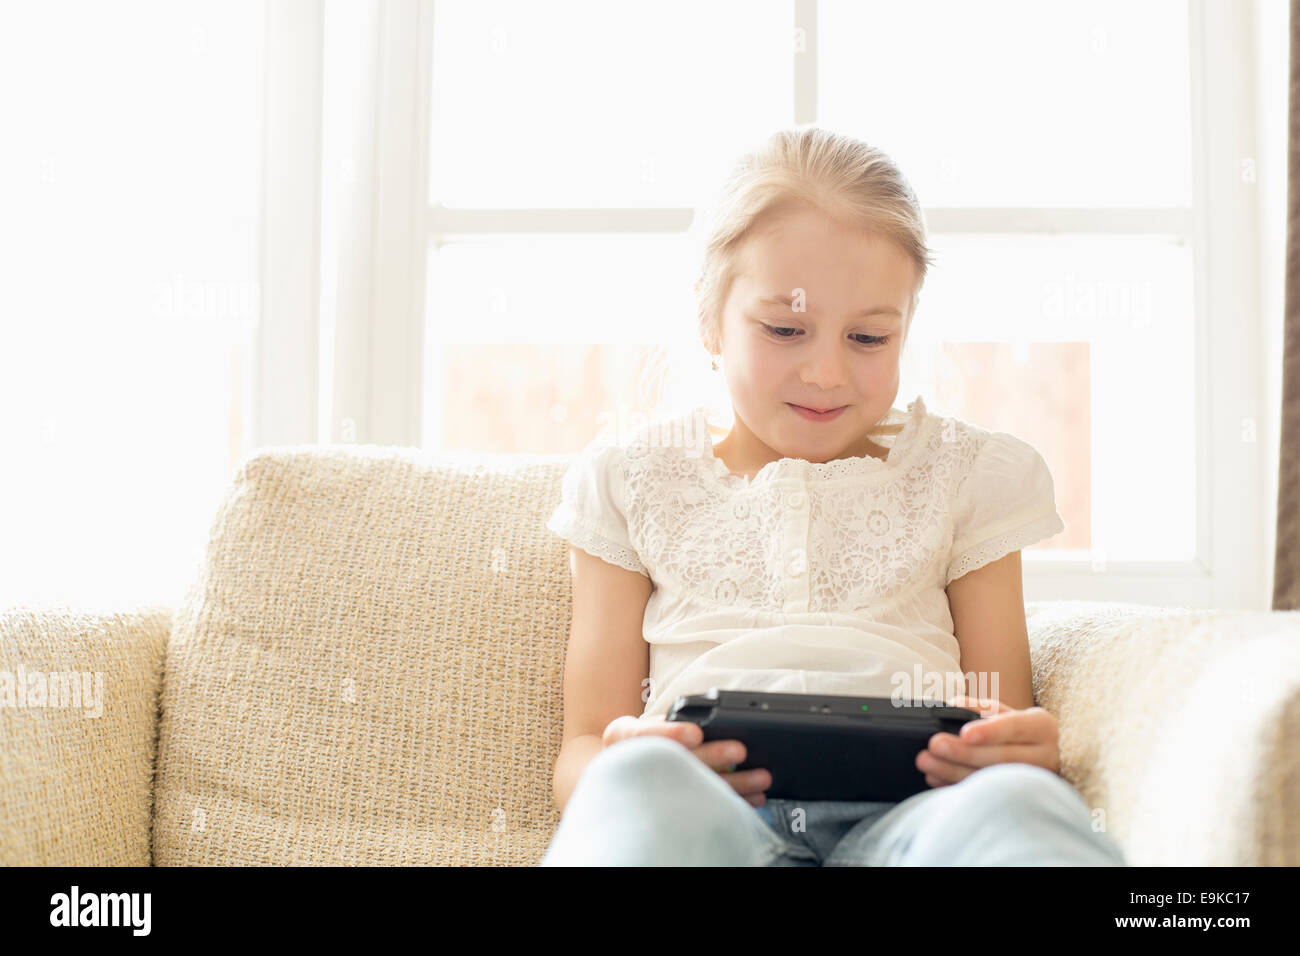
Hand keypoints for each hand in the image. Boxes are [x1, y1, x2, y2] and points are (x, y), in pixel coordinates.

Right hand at [603, 714, 772, 807]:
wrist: (618, 776)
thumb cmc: (638, 745)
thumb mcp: (639, 727)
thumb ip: (666, 723)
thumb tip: (711, 724)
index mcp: (622, 735)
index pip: (644, 732)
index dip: (673, 732)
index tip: (696, 732)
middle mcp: (633, 762)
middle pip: (676, 762)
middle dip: (712, 756)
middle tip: (740, 750)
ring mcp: (651, 790)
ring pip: (695, 788)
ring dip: (733, 783)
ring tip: (761, 778)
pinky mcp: (671, 809)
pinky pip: (704, 807)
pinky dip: (732, 802)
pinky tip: (753, 798)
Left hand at [914, 695, 1060, 787]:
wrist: (1046, 758)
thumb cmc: (1019, 731)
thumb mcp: (1005, 713)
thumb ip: (979, 706)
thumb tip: (952, 705)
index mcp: (1042, 727)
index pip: (1015, 727)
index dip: (990, 731)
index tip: (965, 733)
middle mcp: (1044, 755)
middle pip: (1002, 757)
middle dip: (965, 753)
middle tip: (935, 745)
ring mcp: (1036, 782)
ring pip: (993, 780)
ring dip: (955, 772)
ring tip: (927, 763)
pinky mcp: (1023, 800)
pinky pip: (987, 796)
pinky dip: (958, 787)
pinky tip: (935, 778)